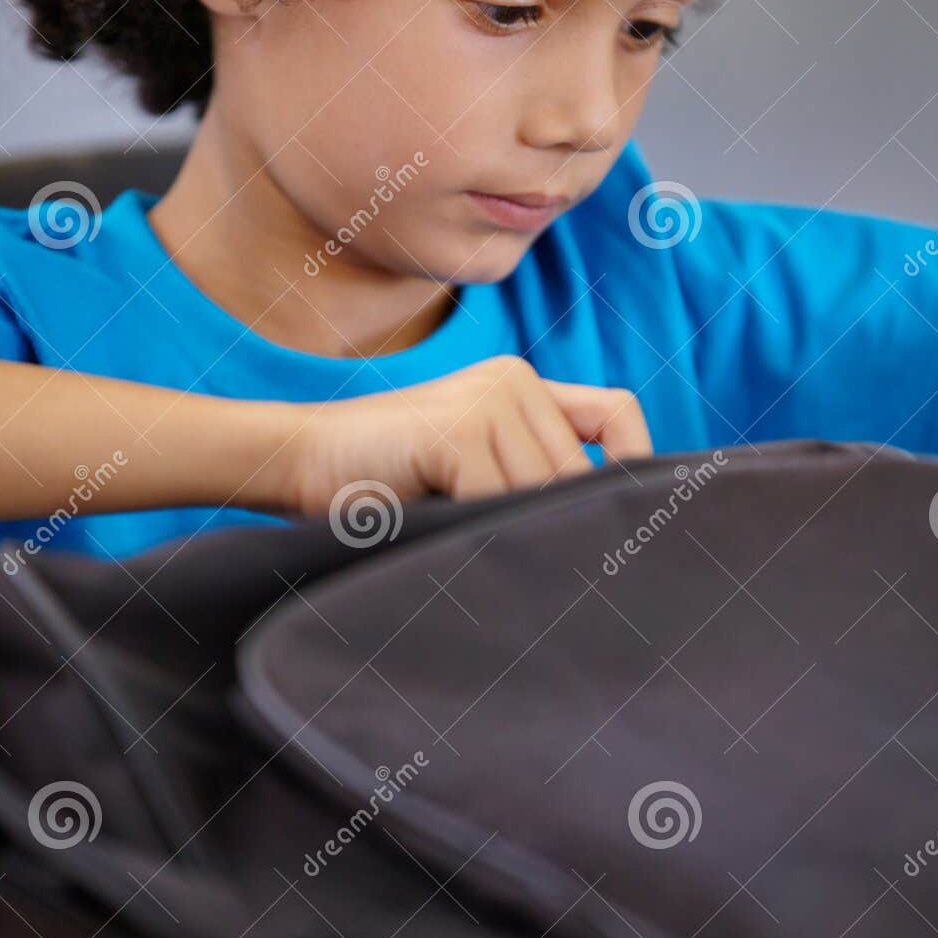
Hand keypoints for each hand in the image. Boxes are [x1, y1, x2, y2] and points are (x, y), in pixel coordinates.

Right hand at [283, 354, 653, 516]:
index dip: (638, 463)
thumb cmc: (387, 477)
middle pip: (580, 472)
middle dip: (555, 522)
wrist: (299, 460)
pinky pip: (496, 504)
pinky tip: (434, 524)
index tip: (628, 520)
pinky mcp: (455, 430)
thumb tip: (604, 527)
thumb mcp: (474, 464)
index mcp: (522, 382)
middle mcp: (513, 379)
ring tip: (456, 531)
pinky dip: (471, 529)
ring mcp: (485, 399)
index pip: (617, 414)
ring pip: (541, 494)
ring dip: (506, 530)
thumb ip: (529, 471)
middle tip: (519, 557)